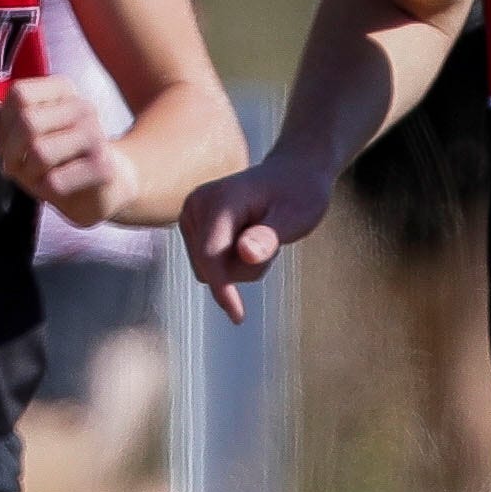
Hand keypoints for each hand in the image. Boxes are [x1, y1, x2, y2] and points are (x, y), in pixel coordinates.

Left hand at [0, 76, 132, 226]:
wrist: (105, 185)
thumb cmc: (58, 156)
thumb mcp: (22, 134)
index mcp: (62, 90)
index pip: (19, 94)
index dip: (3, 122)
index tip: (7, 140)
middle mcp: (82, 107)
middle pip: (27, 122)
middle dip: (11, 151)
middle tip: (14, 165)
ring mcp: (96, 136)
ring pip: (40, 153)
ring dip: (27, 173)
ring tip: (34, 176)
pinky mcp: (102, 167)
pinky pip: (55, 181)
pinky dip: (45, 190)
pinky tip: (54, 188)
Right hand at [175, 148, 324, 318]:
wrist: (293, 175)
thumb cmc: (299, 194)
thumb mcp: (295, 217)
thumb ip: (268, 236)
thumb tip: (246, 253)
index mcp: (219, 200)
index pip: (210, 256)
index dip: (223, 288)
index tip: (238, 316)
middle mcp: (196, 205)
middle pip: (208, 267)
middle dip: (240, 270)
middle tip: (272, 242)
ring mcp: (191, 215)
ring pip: (207, 269)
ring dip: (238, 267)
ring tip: (263, 238)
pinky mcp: (193, 226)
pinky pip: (208, 265)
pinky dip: (232, 262)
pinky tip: (249, 240)